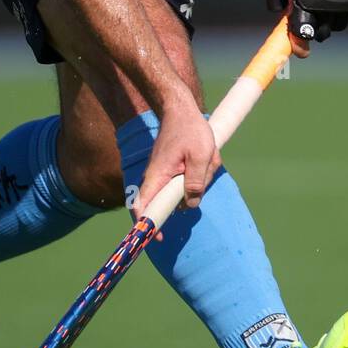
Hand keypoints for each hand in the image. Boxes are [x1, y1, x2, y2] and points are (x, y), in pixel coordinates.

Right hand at [131, 99, 220, 231]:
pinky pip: (182, 183)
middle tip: (201, 175)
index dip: (147, 225)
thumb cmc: (190, 130)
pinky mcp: (169, 172)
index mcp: (157, 176)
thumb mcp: (201, 156)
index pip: (142, 206)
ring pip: (178, 193)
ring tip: (205, 159)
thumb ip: (196, 182)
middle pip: (165, 204)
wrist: (180, 109)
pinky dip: (195, 177)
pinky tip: (203, 159)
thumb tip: (189, 205)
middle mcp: (154, 178)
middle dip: (186, 198)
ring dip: (196, 184)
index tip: (157, 238)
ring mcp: (161, 175)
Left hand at [262, 0, 347, 45]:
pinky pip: (346, 15)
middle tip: (304, 11)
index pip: (302, 35)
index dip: (297, 45)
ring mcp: (345, 1)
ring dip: (325, 20)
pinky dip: (338, 11)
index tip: (296, 48)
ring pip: (335, 27)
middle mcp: (327, 5)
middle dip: (310, 28)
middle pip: (319, 35)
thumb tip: (282, 14)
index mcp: (306, 1)